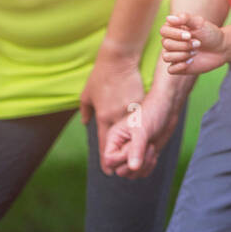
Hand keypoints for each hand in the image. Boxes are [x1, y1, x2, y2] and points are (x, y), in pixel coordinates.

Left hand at [80, 57, 144, 174]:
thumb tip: (85, 122)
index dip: (106, 158)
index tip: (108, 171)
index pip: (104, 143)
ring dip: (134, 139)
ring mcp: (131, 109)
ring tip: (136, 149)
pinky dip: (141, 122)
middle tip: (122, 166)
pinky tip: (144, 127)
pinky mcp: (141, 101)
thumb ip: (86, 110)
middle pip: (120, 141)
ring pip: (133, 130)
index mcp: (103, 116)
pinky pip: (141, 116)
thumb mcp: (88, 93)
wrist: (119, 60)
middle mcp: (117, 116)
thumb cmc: (101, 76)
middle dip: (121, 154)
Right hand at [103, 89, 180, 178]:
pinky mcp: (142, 158)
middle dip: (137, 162)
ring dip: (145, 165)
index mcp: (113, 139)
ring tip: (150, 147)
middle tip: (146, 146)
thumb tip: (133, 168)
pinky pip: (141, 173)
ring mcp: (131, 154)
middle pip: (119, 171)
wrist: (167, 110)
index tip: (135, 145)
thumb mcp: (142, 130)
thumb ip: (136, 150)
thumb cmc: (152, 113)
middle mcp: (119, 148)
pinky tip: (154, 153)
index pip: (109, 160)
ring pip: (131, 174)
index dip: (122, 158)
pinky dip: (149, 166)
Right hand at [161, 12, 228, 74]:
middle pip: (166, 44)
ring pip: (166, 57)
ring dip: (182, 54)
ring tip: (195, 52)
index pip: (163, 31)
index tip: (190, 35)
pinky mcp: (178, 67)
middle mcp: (171, 42)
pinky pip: (170, 69)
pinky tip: (191, 61)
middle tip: (198, 43)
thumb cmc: (209, 33)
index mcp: (173, 29)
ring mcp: (174, 55)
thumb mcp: (199, 22)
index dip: (175, 34)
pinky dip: (180, 66)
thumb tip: (168, 18)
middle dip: (184, 45)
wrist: (221, 48)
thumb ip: (185, 18)